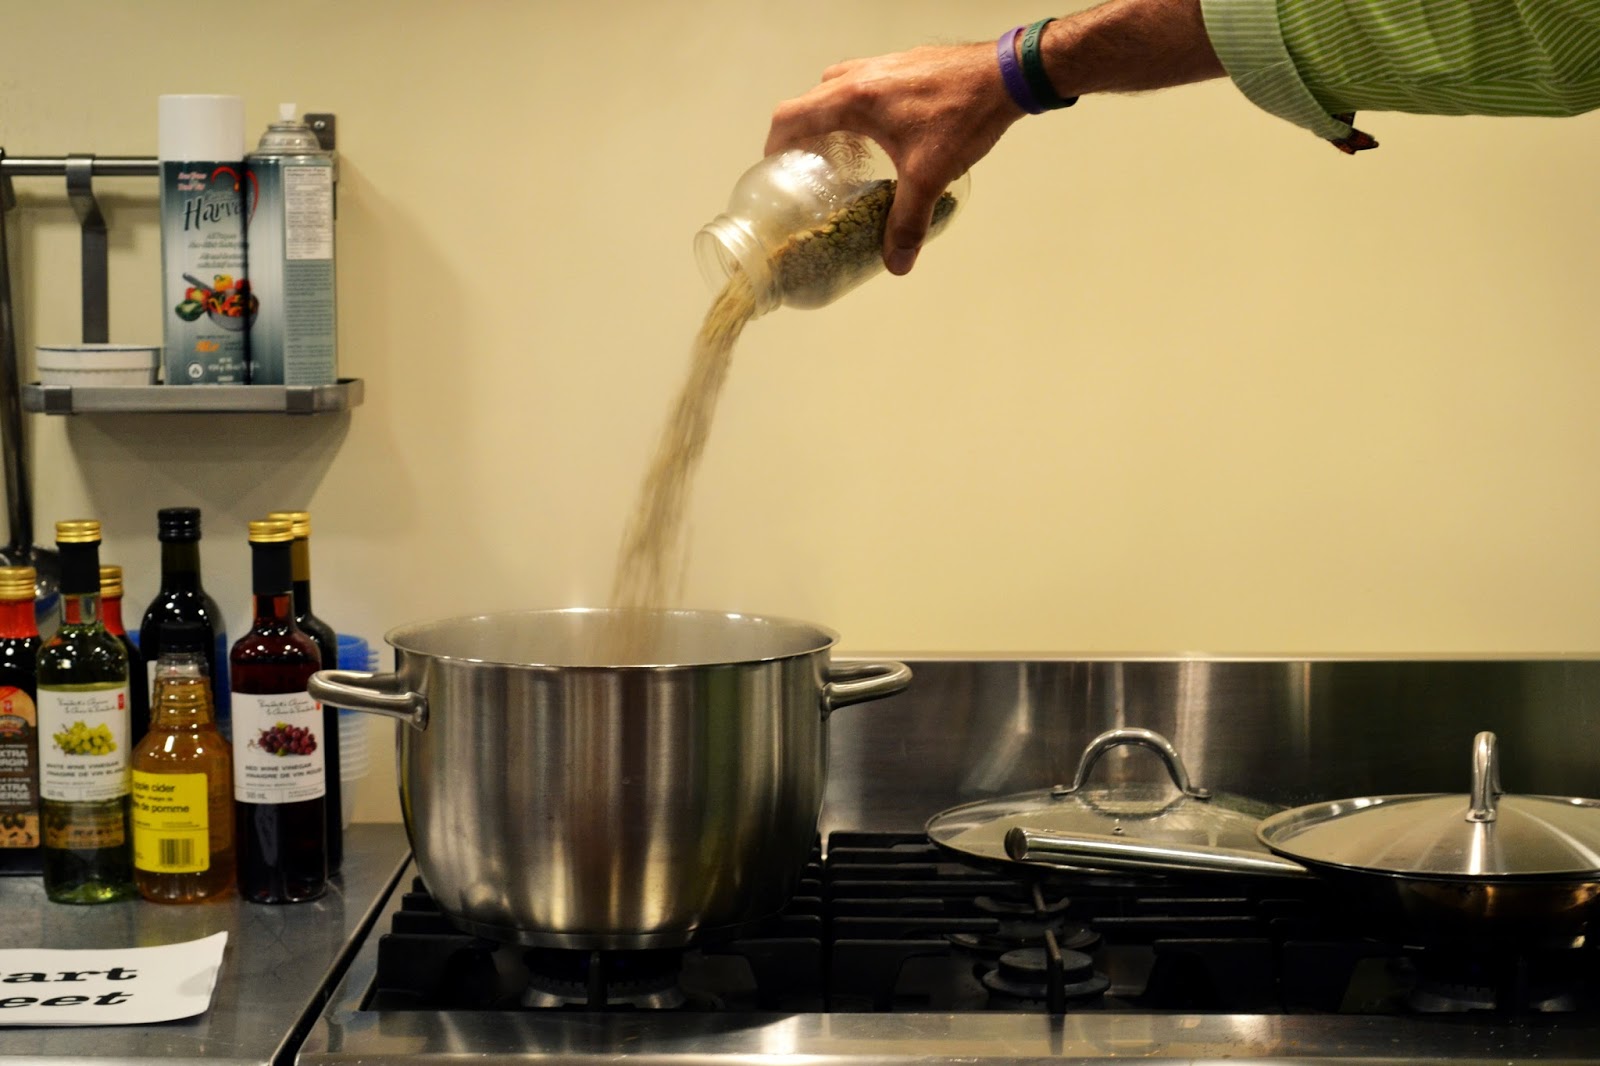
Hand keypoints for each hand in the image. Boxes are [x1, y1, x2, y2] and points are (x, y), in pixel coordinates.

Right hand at [765, 42, 1023, 274]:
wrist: (1004, 75)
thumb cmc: (962, 115)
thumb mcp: (929, 175)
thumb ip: (908, 221)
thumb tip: (896, 263)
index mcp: (853, 99)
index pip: (791, 116)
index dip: (775, 144)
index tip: (775, 170)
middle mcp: (859, 75)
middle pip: (809, 102)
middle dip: (801, 135)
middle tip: (808, 168)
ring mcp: (881, 65)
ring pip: (835, 89)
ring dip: (828, 118)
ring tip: (842, 152)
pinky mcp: (902, 64)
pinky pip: (862, 83)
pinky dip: (856, 107)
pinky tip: (881, 134)